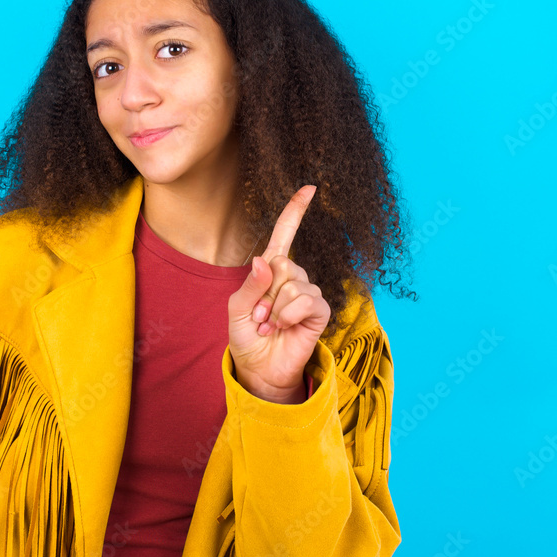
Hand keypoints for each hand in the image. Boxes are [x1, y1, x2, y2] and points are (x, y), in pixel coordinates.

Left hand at [227, 185, 330, 403]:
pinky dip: (288, 315)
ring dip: (274, 309)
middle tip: (259, 315)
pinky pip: (305, 299)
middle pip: (283, 263)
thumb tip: (265, 259)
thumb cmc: (246, 337)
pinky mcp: (319, 311)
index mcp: (271, 271)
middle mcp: (293, 278)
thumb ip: (250, 284)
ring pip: (292, 283)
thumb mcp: (236, 308)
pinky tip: (284, 328)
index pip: (284, 235)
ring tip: (270, 325)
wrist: (258, 368)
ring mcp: (308, 293)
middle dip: (264, 293)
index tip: (309, 188)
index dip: (295, 212)